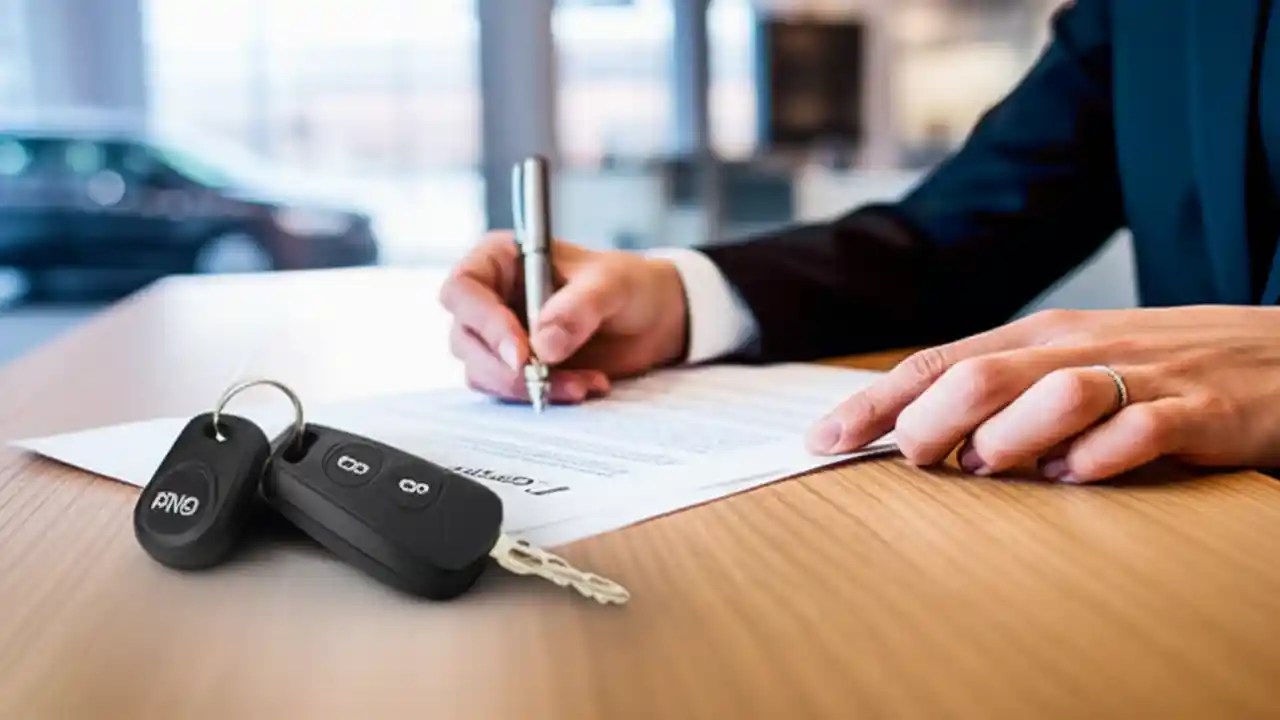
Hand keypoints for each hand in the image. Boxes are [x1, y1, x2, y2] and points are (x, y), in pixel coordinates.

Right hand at [438, 232, 688, 403]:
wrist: (653, 319)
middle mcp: (491, 297)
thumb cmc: (628, 285)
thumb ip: (579, 308)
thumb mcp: (612, 285)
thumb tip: (542, 344)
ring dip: (527, 386)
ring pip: (483, 371)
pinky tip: (584, 385)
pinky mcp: (516, 368)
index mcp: (501, 259)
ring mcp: (499, 336)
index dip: (484, 322)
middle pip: (465, 338)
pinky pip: (508, 391)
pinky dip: (543, 395)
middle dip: (506, 367)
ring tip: (584, 382)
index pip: (463, 289)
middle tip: (548, 377)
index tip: (521, 352)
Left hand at [806, 307, 1279, 482]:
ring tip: (996, 468)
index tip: (821, 440)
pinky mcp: (1198, 411)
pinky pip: (1138, 430)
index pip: (937, 364)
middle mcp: (1077, 348)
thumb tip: (917, 439)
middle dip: (929, 424)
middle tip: (919, 462)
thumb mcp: (1069, 364)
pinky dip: (1098, 457)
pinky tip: (1077, 477)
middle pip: (979, 376)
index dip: (874, 404)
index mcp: (1037, 337)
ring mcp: (1139, 376)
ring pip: (1051, 395)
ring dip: (1009, 439)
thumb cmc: (1158, 366)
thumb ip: (1000, 394)